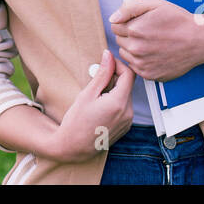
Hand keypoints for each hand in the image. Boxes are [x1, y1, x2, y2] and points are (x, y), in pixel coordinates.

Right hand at [48, 49, 133, 163]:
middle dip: (115, 77)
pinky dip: (116, 100)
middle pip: (128, 85)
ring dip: (115, 89)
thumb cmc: (77, 122)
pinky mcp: (126, 126)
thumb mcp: (87, 94)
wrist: (74, 147)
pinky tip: (101, 105)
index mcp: (119, 103)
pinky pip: (125, 106)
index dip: (118, 65)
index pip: (129, 74)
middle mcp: (128, 113)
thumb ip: (101, 74)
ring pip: (126, 95)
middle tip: (97, 78)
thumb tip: (108, 56)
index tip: (106, 63)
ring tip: (97, 94)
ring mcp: (128, 121)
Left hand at [109, 0, 203, 81]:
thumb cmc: (179, 21)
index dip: (127, 22)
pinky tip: (154, 53)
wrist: (200, 40)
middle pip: (119, 40)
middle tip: (148, 32)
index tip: (140, 22)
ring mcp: (142, 63)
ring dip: (133, 48)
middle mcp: (136, 48)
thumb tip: (113, 18)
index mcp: (135, 29)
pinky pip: (135, 66)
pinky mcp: (149, 75)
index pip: (115, 26)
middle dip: (129, 35)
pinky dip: (141, 61)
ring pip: (125, 54)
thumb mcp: (155, 4)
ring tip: (151, 43)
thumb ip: (130, 7)